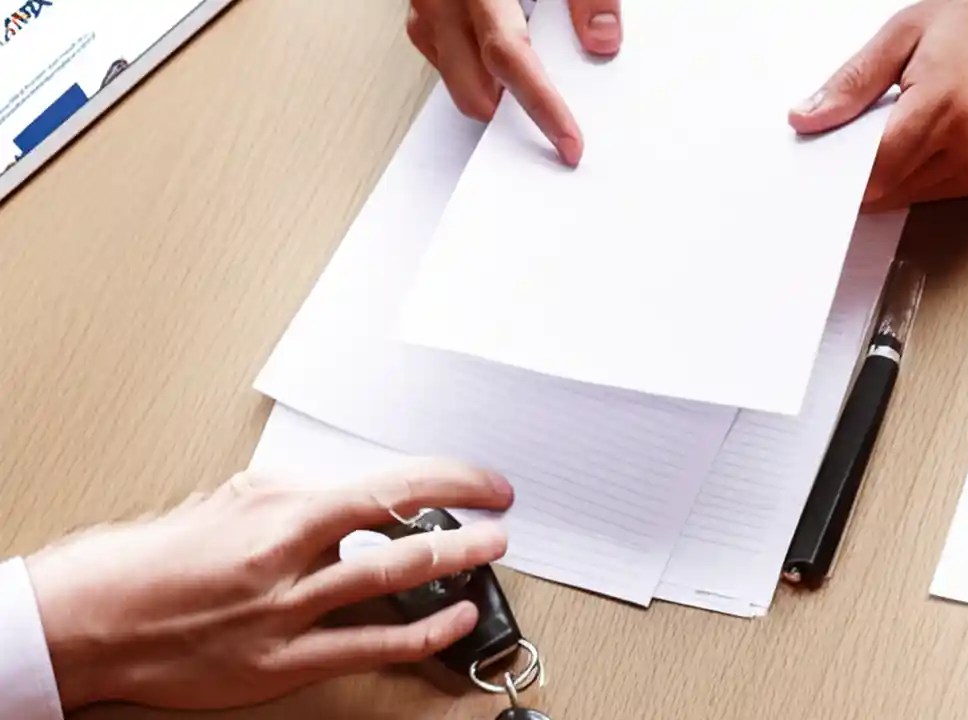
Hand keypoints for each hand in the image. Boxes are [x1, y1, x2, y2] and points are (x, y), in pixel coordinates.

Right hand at [26, 460, 513, 710]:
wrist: (98, 615)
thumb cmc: (165, 555)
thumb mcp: (240, 498)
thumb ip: (308, 494)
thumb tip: (369, 493)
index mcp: (281, 508)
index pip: (389, 484)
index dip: (451, 479)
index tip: (485, 482)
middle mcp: (288, 557)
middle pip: (398, 534)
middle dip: (464, 523)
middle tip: (501, 518)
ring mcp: (286, 614)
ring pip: (388, 585)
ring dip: (452, 567)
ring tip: (489, 556)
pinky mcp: (280, 663)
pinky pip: (365, 648)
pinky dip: (419, 636)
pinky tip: (453, 624)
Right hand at [406, 0, 623, 166]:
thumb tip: (602, 39)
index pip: (509, 58)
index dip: (541, 106)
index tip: (568, 142)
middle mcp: (441, 1)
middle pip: (474, 91)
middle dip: (512, 115)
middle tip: (556, 118)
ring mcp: (424, 12)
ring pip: (458, 83)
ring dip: (493, 90)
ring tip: (531, 70)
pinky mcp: (421, 19)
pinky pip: (447, 63)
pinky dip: (478, 70)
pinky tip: (505, 48)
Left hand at [789, 0, 967, 209]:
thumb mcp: (906, 33)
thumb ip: (852, 83)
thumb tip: (807, 117)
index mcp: (941, 109)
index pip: (869, 172)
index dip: (835, 174)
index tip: (816, 164)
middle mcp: (967, 148)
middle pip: (885, 191)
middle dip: (858, 173)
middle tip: (847, 138)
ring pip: (908, 197)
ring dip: (887, 175)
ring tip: (894, 125)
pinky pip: (936, 192)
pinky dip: (914, 175)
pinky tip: (918, 138)